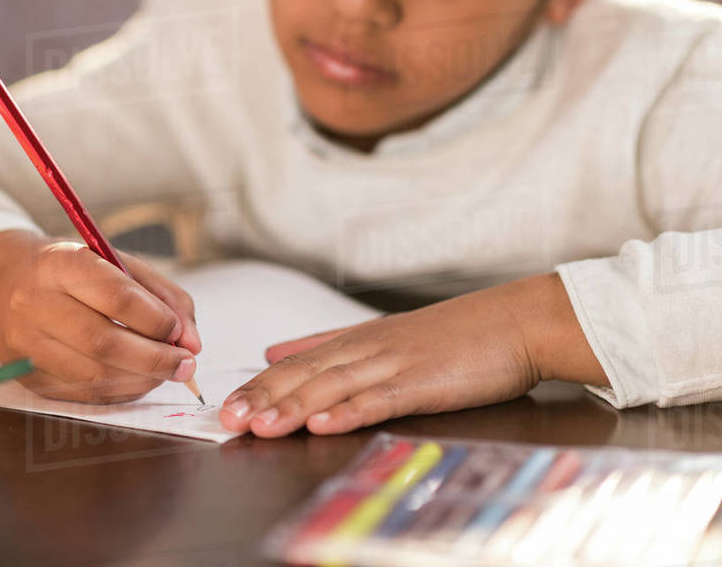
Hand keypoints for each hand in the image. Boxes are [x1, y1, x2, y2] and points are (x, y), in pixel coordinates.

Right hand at [0, 230, 200, 403]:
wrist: (3, 283)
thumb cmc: (72, 271)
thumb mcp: (115, 262)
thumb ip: (161, 295)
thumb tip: (191, 341)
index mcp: (59, 263)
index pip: (116, 295)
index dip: (157, 319)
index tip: (181, 332)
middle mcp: (34, 302)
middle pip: (103, 342)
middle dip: (155, 359)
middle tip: (185, 364)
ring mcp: (24, 344)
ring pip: (94, 375)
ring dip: (142, 379)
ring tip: (165, 371)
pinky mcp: (26, 376)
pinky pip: (83, 394)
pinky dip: (120, 391)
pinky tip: (137, 380)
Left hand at [219, 273, 606, 436]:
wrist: (519, 320)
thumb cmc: (459, 332)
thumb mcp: (384, 332)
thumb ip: (327, 341)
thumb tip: (275, 350)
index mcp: (357, 339)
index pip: (296, 362)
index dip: (259, 383)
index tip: (225, 404)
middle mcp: (368, 348)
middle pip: (304, 374)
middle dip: (262, 397)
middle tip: (227, 417)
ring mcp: (395, 363)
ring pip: (332, 386)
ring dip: (293, 407)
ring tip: (260, 425)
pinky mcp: (424, 382)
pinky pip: (380, 398)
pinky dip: (348, 411)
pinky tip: (323, 424)